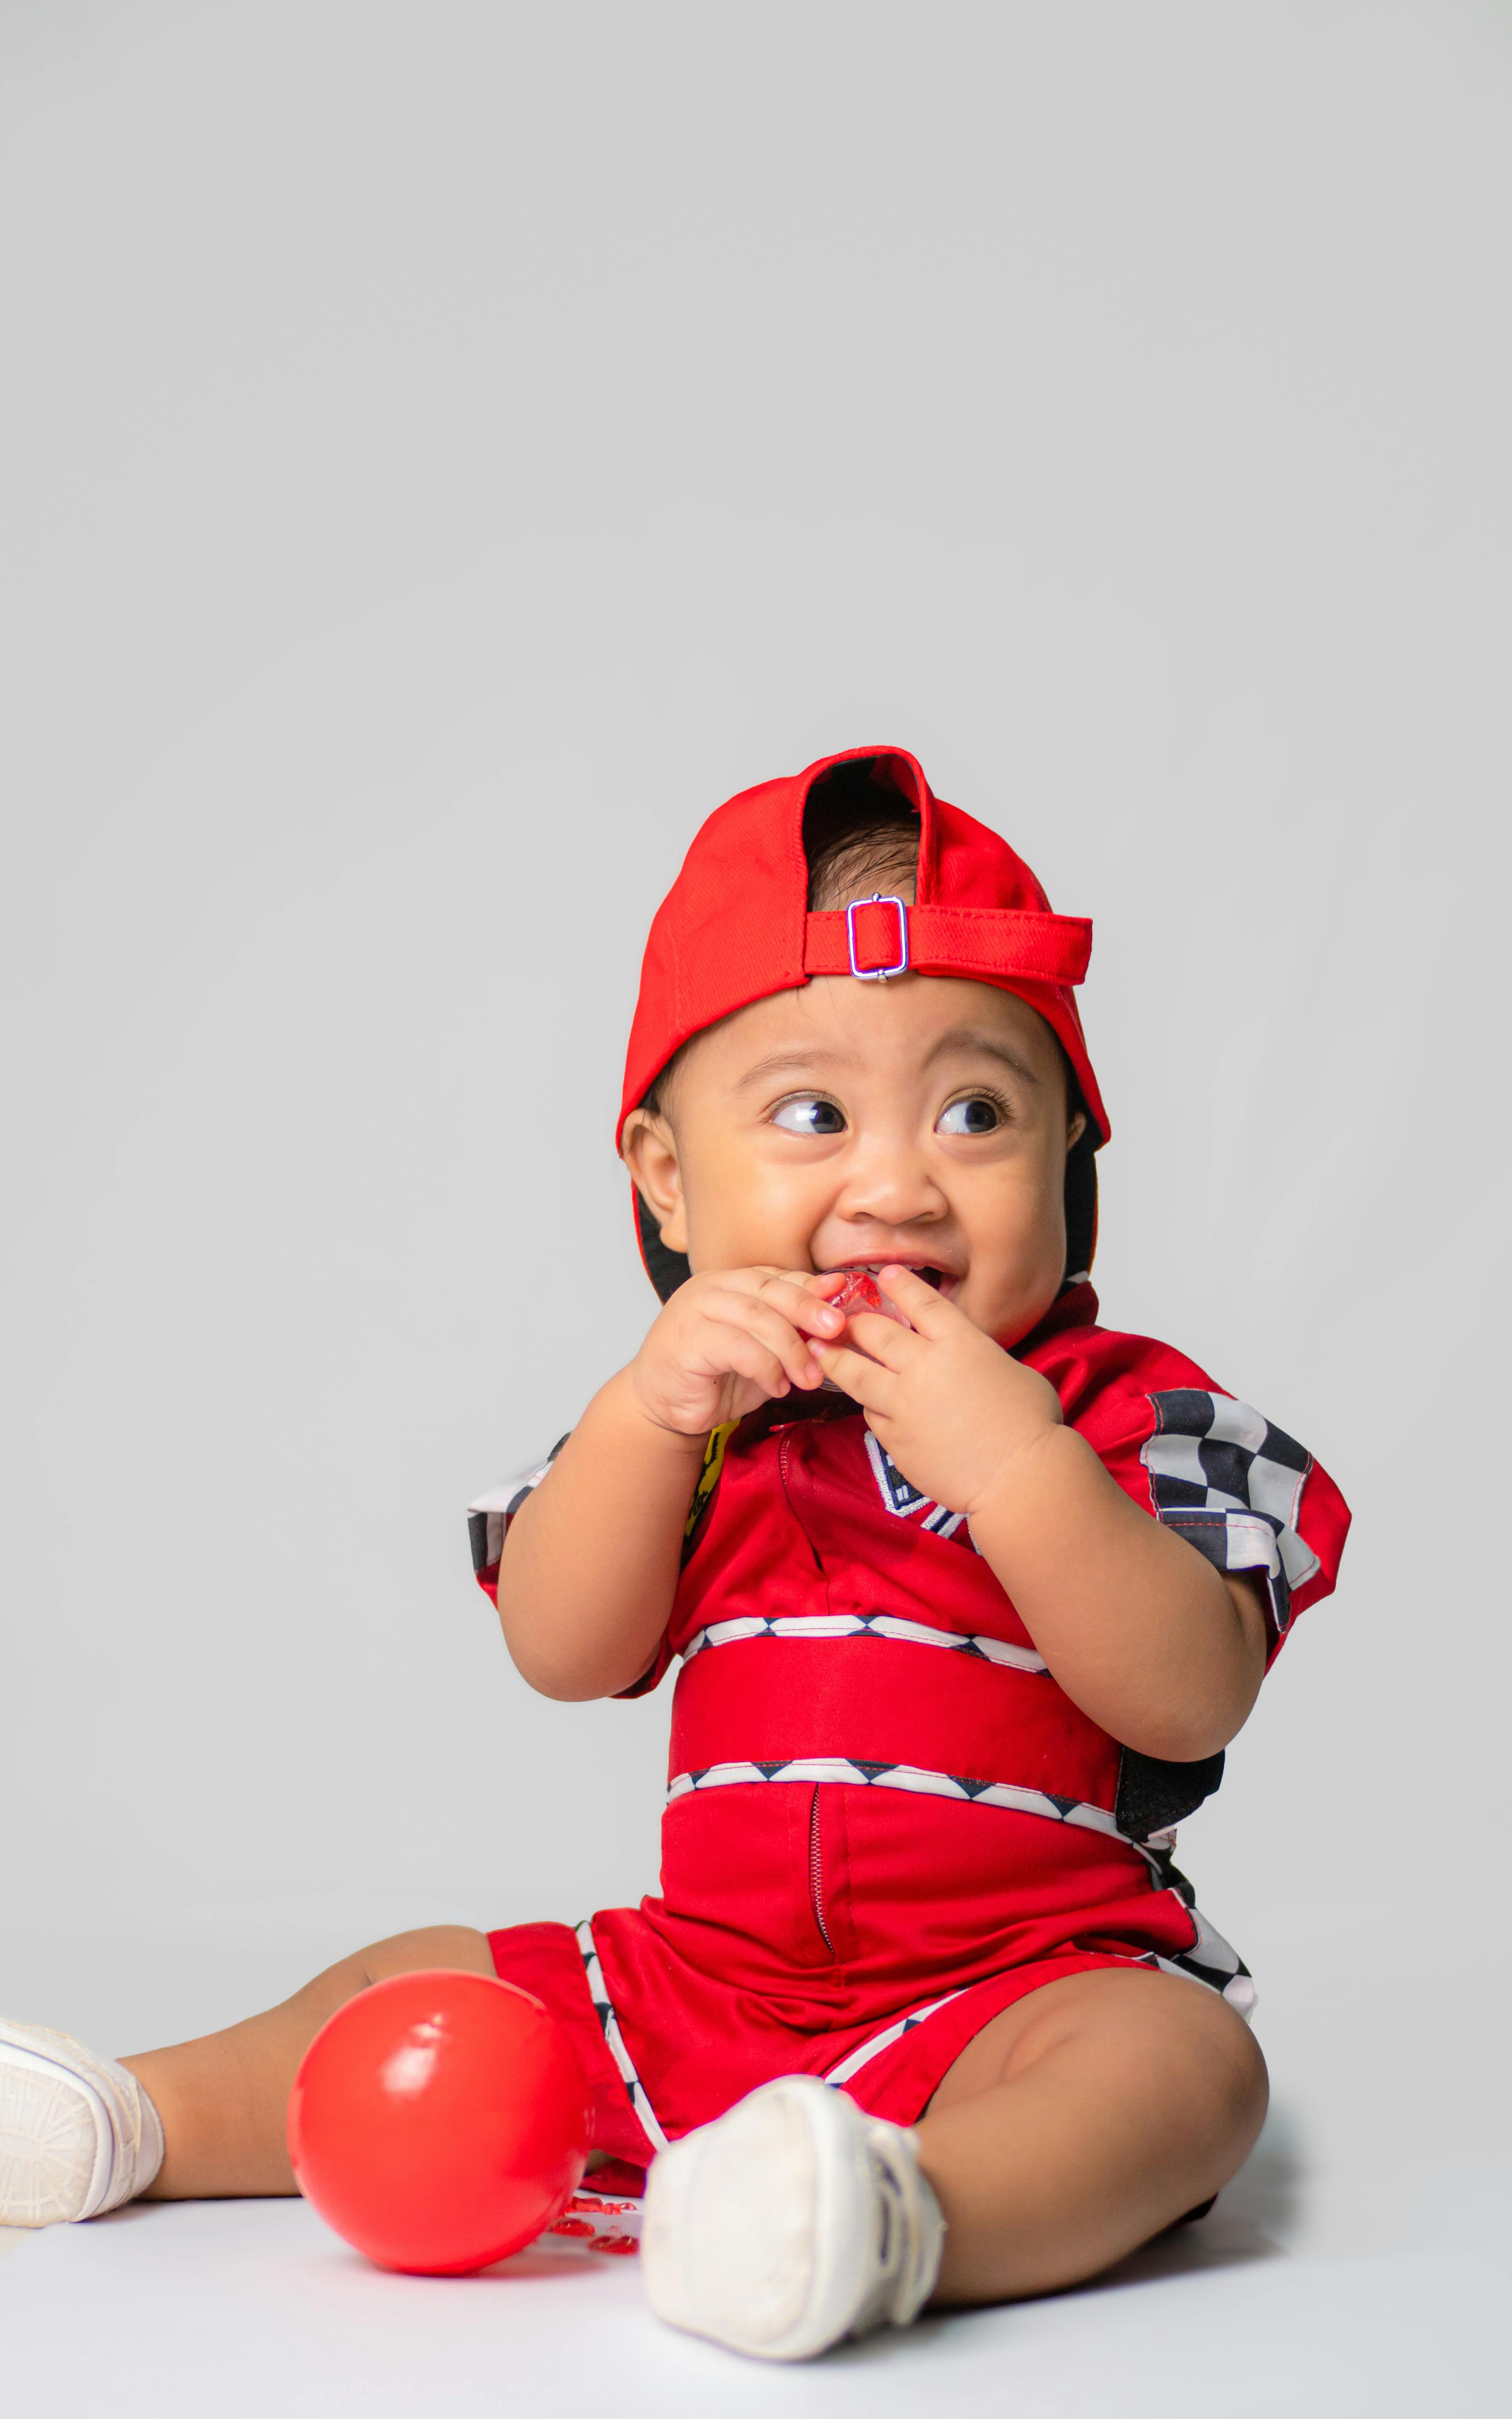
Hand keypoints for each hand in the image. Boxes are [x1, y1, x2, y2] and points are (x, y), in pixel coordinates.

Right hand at [627, 1268, 846, 1436]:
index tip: (843, 1300)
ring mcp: (695, 1309)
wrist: (661, 1407)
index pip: (777, 1276)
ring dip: (791, 1349)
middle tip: (836, 1331)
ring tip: (808, 1377)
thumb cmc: (714, 1377)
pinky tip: (776, 1387)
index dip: (812, 1288)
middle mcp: (711, 1288)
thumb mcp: (763, 1351)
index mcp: (731, 1283)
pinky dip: (766, 1368)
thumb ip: (790, 1331)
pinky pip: (739, 1347)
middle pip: (769, 1288)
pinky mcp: (687, 1339)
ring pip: (757, 1316)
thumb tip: (836, 1319)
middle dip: (808, 1309)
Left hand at [810, 1265, 1062, 1514]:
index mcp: (961, 1343)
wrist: (1020, 1476)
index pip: (922, 1303)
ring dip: (834, 1358)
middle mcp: (925, 1367)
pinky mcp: (896, 1438)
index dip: (900, 1286)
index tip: (883, 1276)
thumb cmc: (1033, 1424)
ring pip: (856, 1373)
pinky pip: (871, 1414)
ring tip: (818, 1350)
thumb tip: (967, 1360)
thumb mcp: (1011, 1371)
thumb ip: (978, 1358)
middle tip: (839, 1317)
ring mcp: (905, 1403)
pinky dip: (868, 1405)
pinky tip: (864, 1401)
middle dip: (854, 1321)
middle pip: (876, 1332)